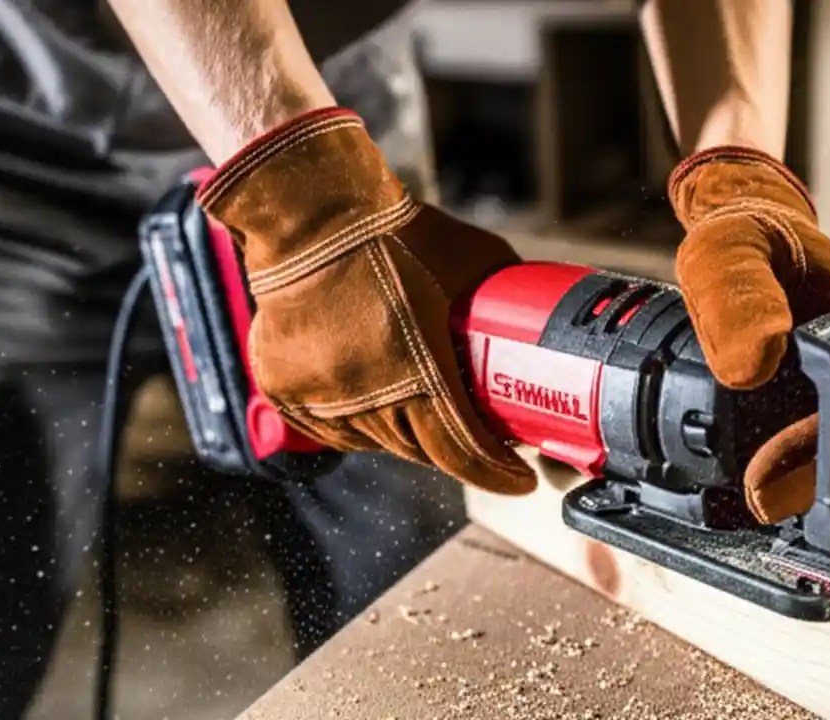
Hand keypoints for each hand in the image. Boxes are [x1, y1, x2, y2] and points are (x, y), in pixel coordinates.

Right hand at [197, 108, 533, 493]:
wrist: (311, 210)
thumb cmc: (394, 231)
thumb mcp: (472, 261)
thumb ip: (505, 296)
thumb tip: (542, 319)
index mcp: (416, 370)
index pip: (461, 452)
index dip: (496, 474)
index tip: (520, 480)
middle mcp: (365, 395)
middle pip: (423, 453)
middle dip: (458, 454)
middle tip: (481, 442)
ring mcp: (322, 397)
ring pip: (378, 444)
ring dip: (410, 440)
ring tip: (431, 419)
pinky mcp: (286, 389)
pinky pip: (333, 429)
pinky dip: (361, 426)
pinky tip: (381, 410)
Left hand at [668, 146, 829, 523]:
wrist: (753, 238)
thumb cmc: (745, 239)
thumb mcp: (726, 250)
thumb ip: (736, 294)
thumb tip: (753, 366)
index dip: (817, 454)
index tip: (764, 484)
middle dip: (815, 491)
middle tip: (758, 513)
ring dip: (815, 494)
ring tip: (763, 521)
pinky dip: (804, 481)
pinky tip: (766, 499)